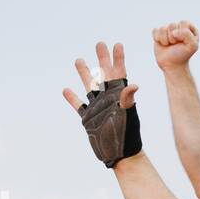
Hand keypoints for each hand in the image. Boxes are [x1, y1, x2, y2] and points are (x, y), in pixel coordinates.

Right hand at [62, 41, 141, 167]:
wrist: (120, 154)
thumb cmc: (128, 136)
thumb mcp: (128, 115)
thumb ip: (127, 100)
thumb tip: (133, 85)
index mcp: (120, 96)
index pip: (119, 73)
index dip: (118, 59)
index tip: (117, 44)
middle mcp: (108, 99)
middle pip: (103, 74)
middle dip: (102, 59)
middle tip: (100, 44)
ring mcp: (97, 108)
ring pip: (89, 86)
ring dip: (85, 73)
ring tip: (79, 60)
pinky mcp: (88, 119)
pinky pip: (78, 105)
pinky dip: (72, 98)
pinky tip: (66, 89)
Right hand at [153, 20, 199, 71]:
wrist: (172, 65)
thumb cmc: (183, 55)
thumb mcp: (192, 46)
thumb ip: (187, 35)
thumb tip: (173, 32)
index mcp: (189, 28)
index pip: (184, 23)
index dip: (182, 33)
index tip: (183, 42)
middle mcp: (178, 27)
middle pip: (172, 25)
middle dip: (173, 38)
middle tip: (175, 45)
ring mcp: (168, 29)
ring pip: (162, 28)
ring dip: (165, 40)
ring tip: (169, 45)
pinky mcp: (158, 33)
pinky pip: (155, 30)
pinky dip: (158, 39)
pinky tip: (162, 44)